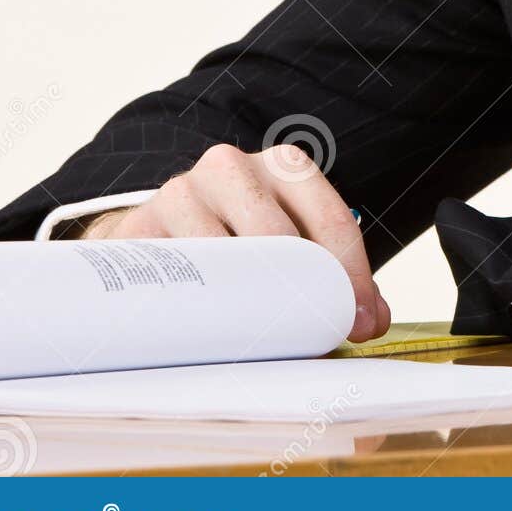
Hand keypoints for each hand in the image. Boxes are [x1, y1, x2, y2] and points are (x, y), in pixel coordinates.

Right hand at [80, 143, 391, 341]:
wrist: (158, 226)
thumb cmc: (239, 237)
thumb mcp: (290, 236)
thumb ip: (334, 272)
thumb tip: (372, 318)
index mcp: (283, 166)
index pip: (331, 219)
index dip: (351, 275)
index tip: (361, 321)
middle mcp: (232, 167)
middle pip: (278, 236)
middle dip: (303, 294)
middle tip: (314, 340)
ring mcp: (181, 192)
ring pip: (224, 255)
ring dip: (246, 306)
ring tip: (263, 344)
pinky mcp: (139, 227)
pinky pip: (172, 275)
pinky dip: (193, 308)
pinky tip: (207, 334)